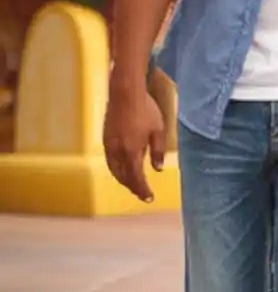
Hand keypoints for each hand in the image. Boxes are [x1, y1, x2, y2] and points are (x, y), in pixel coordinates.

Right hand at [102, 79, 166, 202]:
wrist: (125, 93)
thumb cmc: (145, 110)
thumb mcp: (158, 130)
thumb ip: (157, 151)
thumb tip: (157, 169)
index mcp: (131, 151)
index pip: (136, 177)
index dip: (142, 189)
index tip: (149, 198)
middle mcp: (117, 152)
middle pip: (123, 177)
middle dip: (132, 187)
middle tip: (142, 193)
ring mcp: (109, 145)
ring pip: (114, 170)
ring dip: (124, 179)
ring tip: (134, 183)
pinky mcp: (105, 138)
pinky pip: (110, 161)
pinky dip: (117, 169)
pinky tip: (124, 168)